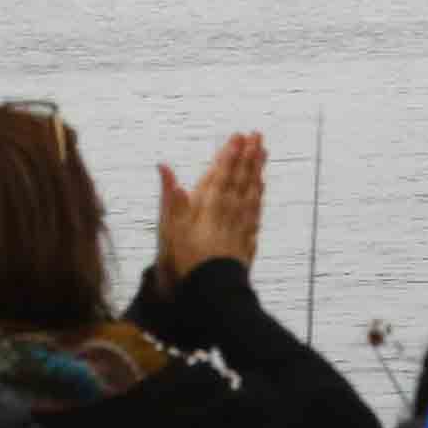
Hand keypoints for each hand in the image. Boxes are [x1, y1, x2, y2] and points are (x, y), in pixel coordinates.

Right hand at [158, 133, 265, 287]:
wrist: (212, 290)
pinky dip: (259, 196)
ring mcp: (240, 225)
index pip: (221, 173)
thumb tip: (165, 168)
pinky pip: (255, 211)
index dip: (229, 154)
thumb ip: (170, 196)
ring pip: (251, 192)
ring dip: (257, 171)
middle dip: (248, 156)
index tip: (239, 137)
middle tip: (257, 136)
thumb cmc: (187, 261)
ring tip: (262, 154)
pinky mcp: (247, 240)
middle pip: (240, 179)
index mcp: (209, 205)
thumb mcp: (169, 229)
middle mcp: (228, 211)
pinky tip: (260, 190)